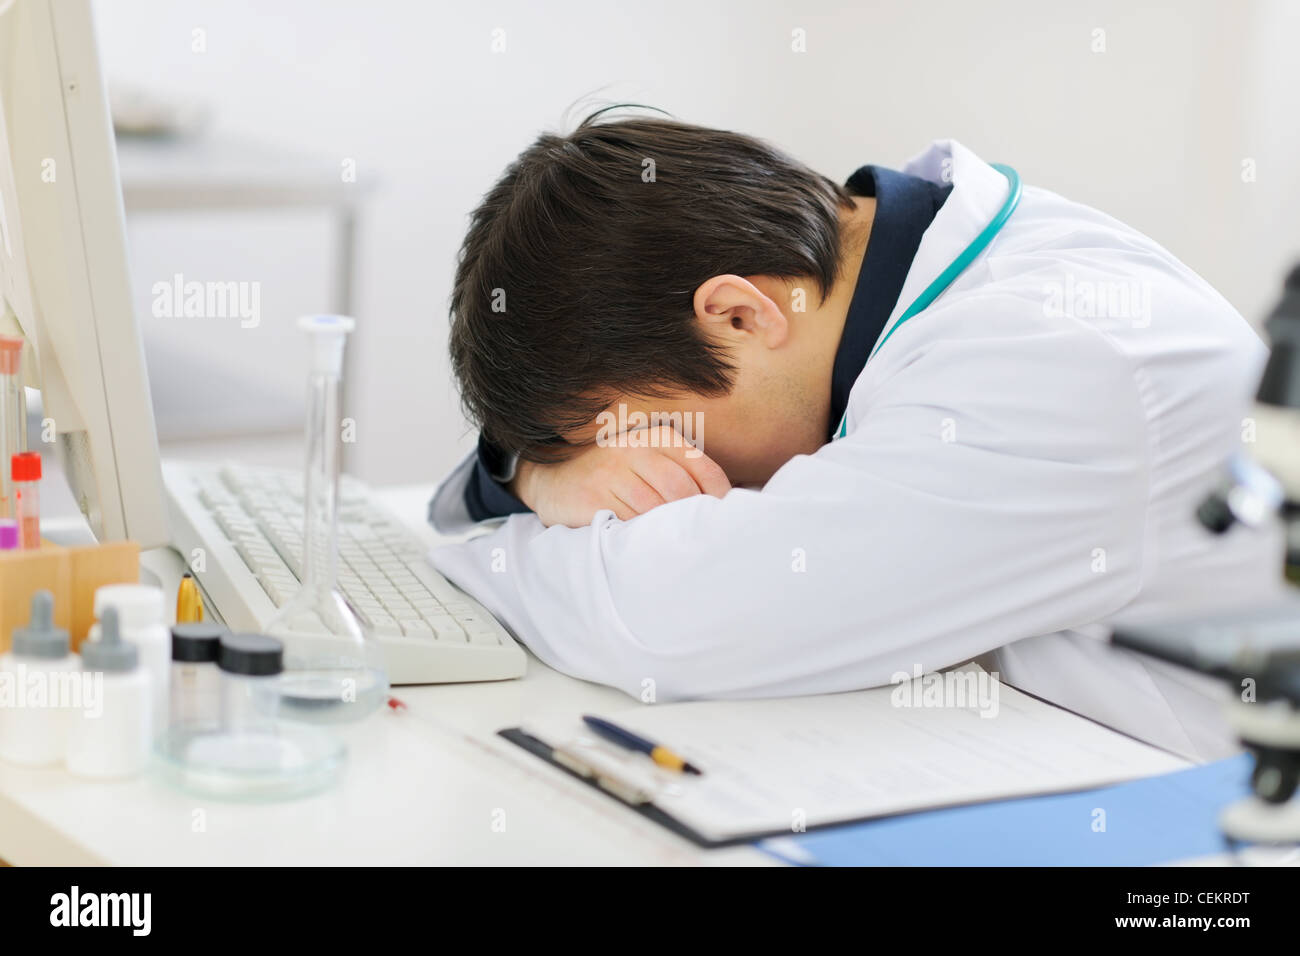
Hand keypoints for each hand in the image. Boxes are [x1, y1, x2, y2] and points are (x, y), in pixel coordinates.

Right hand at [510, 426, 731, 527]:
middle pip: (680, 489)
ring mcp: (611, 470)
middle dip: (692, 518)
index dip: (718, 498)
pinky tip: (644, 543)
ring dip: (666, 530)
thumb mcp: (648, 461)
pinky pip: (626, 521)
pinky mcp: (592, 495)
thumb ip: (682, 473)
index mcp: (658, 437)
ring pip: (654, 508)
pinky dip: (639, 536)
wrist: (553, 479)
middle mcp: (634, 448)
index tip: (725, 520)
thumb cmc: (613, 476)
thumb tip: (725, 506)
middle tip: (698, 539)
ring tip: (674, 544)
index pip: (702, 469)